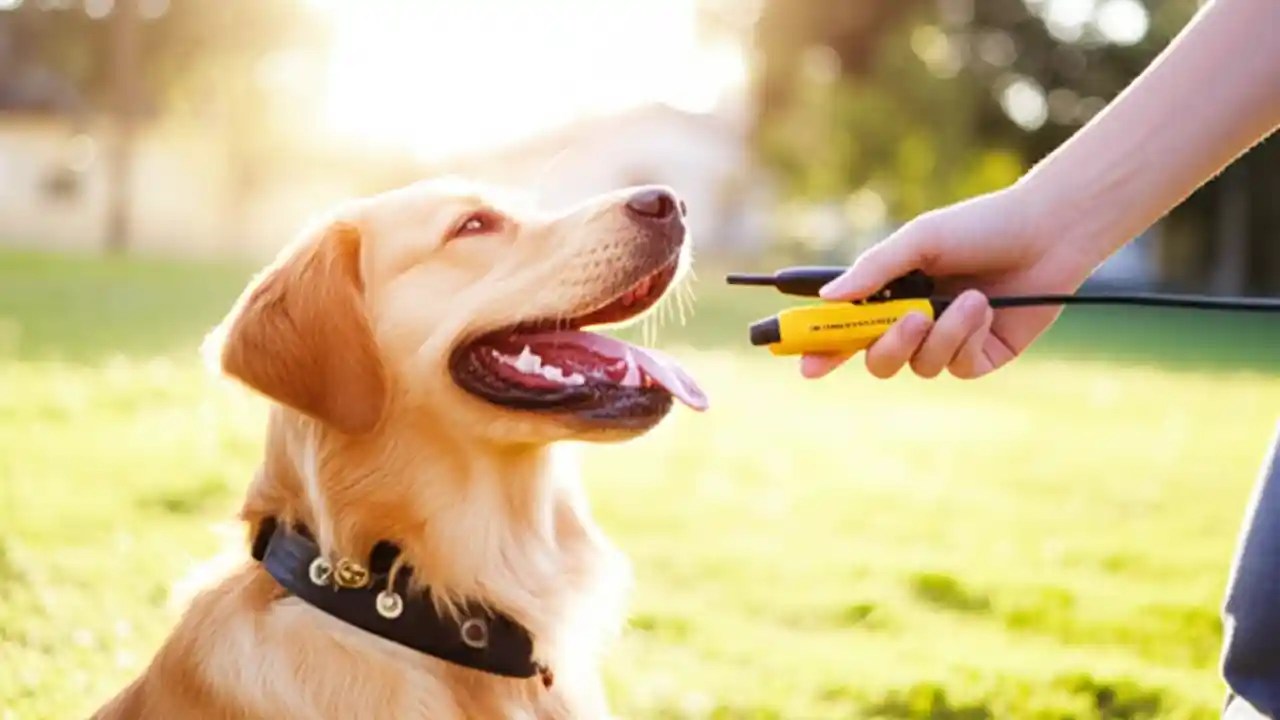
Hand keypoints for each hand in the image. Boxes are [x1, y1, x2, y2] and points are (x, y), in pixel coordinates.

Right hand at [804, 185, 1092, 379]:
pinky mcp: (981, 357)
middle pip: (878, 360)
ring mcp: (947, 343)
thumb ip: (874, 270)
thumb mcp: (920, 240)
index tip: (806, 364)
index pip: (847, 329)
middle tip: (907, 320)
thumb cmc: (981, 226)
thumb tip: (829, 298)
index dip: (822, 349)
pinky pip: (957, 366)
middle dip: (888, 345)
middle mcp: (915, 322)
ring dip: (943, 334)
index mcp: (892, 293)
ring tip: (972, 299)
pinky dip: (968, 338)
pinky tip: (987, 310)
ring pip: (920, 365)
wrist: (1048, 232)